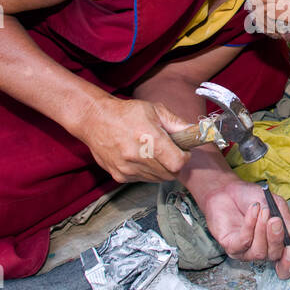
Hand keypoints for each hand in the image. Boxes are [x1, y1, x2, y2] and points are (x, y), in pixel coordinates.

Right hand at [73, 96, 191, 182]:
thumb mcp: (154, 110)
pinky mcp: (120, 176)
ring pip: (157, 179)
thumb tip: (194, 131)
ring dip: (161, 169)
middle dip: (174, 164)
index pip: (178, 163)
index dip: (184, 157)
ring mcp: (127, 169)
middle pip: (170, 174)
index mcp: (149, 139)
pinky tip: (140, 158)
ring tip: (153, 153)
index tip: (183, 151)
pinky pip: (142, 180)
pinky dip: (147, 172)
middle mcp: (138, 157)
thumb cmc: (125, 113)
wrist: (95, 120)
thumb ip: (176, 123)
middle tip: (169, 152)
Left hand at [197, 179, 289, 278]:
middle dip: (276, 237)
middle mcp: (261, 251)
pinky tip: (253, 211)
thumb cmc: (251, 198)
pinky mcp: (231, 247)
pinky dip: (250, 225)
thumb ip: (288, 224)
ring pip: (259, 251)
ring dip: (262, 229)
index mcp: (275, 244)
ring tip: (263, 210)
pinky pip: (244, 242)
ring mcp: (245, 251)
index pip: (285, 264)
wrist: (228, 189)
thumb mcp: (277, 206)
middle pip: (274, 255)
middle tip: (275, 220)